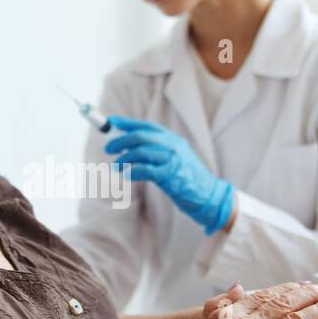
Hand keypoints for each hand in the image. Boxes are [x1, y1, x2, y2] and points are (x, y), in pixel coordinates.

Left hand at [104, 116, 234, 234]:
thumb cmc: (188, 179)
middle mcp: (173, 146)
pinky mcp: (170, 176)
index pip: (147, 126)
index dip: (127, 123)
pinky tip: (126, 175)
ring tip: (115, 166)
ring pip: (141, 152)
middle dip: (120, 140)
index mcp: (174, 139)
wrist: (209, 195)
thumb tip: (128, 145)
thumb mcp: (175, 159)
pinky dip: (132, 172)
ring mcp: (173, 160)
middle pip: (141, 136)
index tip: (111, 122)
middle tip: (108, 148)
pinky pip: (145, 170)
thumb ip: (157, 151)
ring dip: (124, 158)